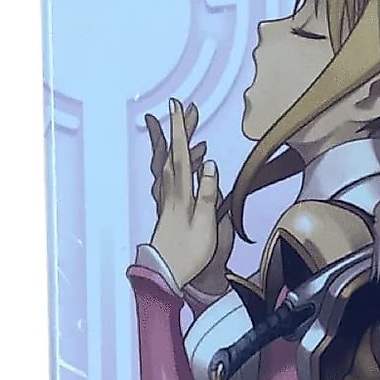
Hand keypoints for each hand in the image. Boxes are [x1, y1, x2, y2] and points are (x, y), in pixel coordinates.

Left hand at [149, 99, 231, 289]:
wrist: (167, 274)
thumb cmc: (188, 253)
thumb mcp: (204, 224)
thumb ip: (209, 194)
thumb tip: (211, 165)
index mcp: (181, 194)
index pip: (180, 154)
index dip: (179, 128)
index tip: (177, 105)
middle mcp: (171, 193)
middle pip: (173, 153)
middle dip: (178, 129)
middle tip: (182, 107)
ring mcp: (168, 200)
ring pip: (169, 164)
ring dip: (175, 144)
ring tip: (183, 130)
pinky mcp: (169, 209)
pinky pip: (171, 178)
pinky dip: (178, 164)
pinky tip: (189, 164)